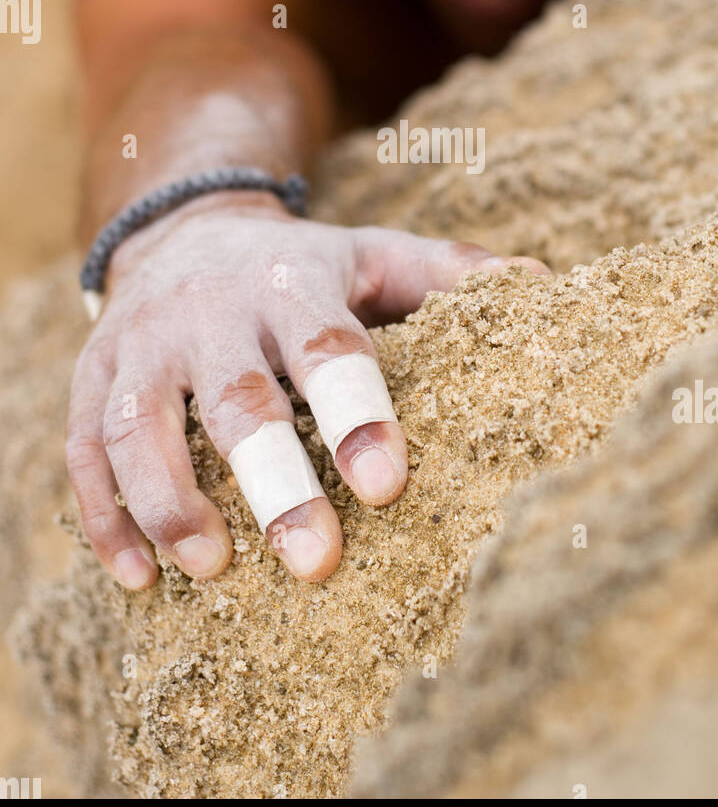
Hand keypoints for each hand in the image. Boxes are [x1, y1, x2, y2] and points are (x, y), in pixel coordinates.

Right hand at [67, 192, 548, 587]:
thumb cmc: (301, 264)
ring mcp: (142, 343)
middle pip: (236, 401)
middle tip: (317, 562)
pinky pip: (84, 449)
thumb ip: (447, 272)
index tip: (388, 485)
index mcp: (291, 281)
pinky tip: (140, 578)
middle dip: (274, 483)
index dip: (355, 414)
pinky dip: (105, 517)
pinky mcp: (93, 377)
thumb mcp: (372, 253)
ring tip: (214, 570)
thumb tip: (543, 284)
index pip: (328, 348)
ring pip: (140, 427)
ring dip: (170, 504)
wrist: (184, 228)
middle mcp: (211, 311)